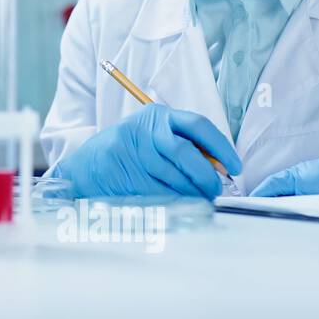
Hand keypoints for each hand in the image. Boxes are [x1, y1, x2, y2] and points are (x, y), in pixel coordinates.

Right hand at [56, 103, 241, 199]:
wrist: (84, 167)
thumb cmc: (128, 152)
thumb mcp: (153, 137)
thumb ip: (184, 144)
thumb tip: (220, 166)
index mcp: (156, 115)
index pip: (197, 126)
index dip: (221, 148)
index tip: (234, 167)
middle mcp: (143, 130)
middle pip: (186, 153)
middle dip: (206, 176)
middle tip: (216, 189)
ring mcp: (131, 151)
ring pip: (173, 176)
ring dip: (193, 192)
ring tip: (200, 198)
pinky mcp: (122, 171)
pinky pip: (159, 191)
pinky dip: (175, 201)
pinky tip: (180, 203)